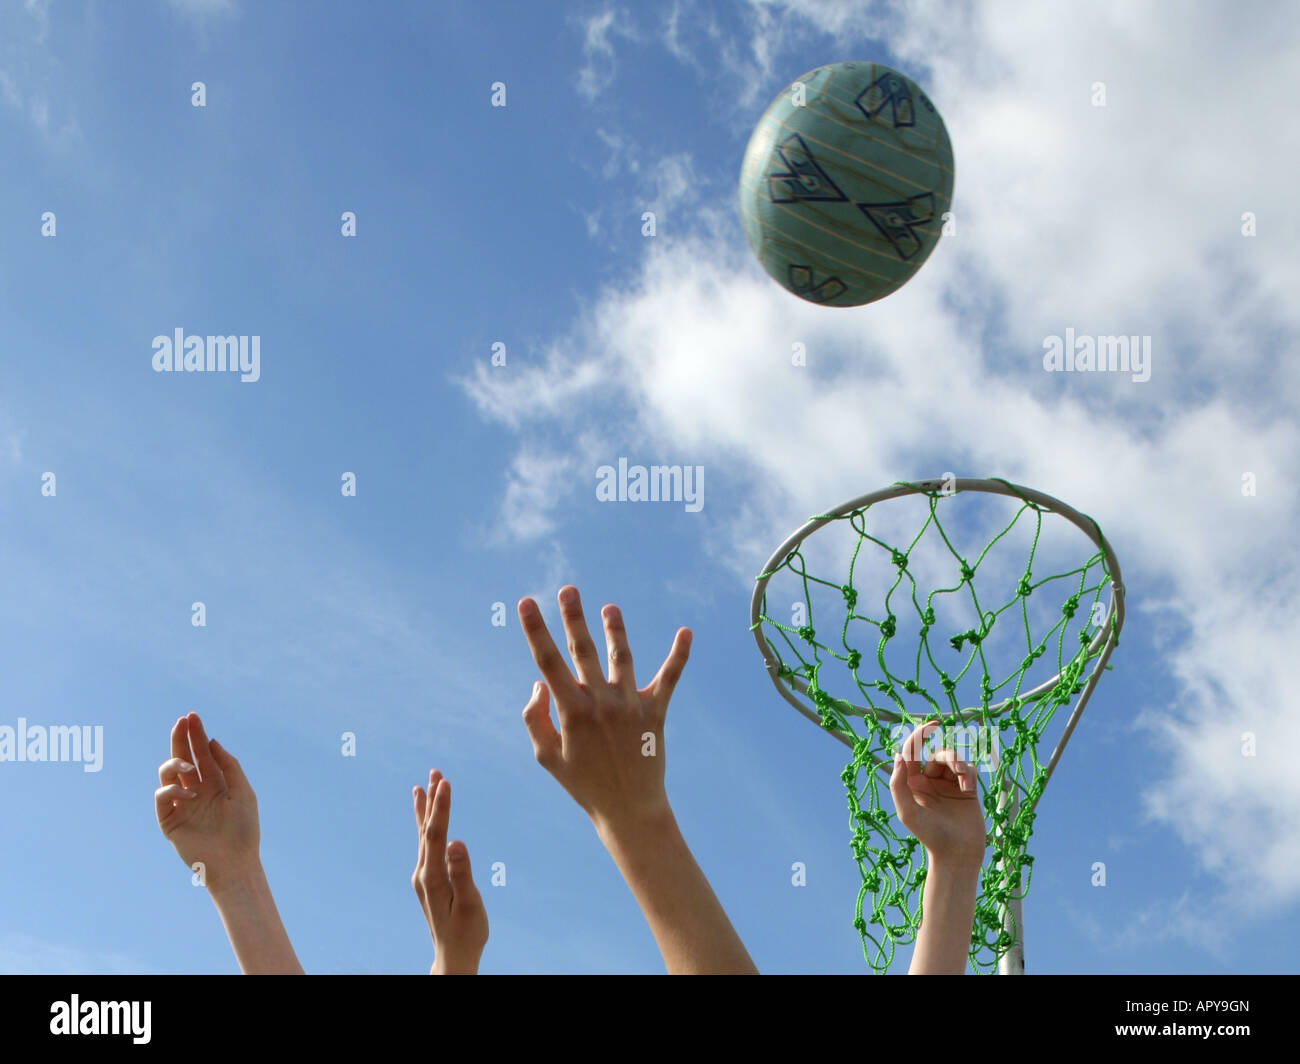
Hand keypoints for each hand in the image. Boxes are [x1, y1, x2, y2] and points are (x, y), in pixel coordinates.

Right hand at [155, 712, 259, 888]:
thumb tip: (212, 742)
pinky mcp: (169, 820)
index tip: (192, 716)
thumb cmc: (244, 830)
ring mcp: (182, 804)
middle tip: (181, 722)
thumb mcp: (243, 791)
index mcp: (215, 783)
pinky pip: (162, 797)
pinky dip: (172, 789)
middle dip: (181, 739)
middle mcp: (196, 790)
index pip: (202, 754)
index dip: (197, 735)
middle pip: (183, 758)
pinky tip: (189, 793)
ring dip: (175, 762)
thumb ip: (229, 766)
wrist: (235, 863)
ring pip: (168, 774)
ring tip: (187, 765)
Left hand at [412, 770, 487, 974]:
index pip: (436, 835)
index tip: (445, 783)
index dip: (441, 808)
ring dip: (427, 808)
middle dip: (432, 799)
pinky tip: (426, 817)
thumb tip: (456, 841)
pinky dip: (426, 825)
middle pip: (426, 829)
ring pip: (423, 835)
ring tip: (425, 784)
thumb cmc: (467, 932)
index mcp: (433, 878)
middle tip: (435, 772)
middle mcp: (423, 873)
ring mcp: (423, 875)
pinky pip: (425, 844)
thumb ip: (462, 872)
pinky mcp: (428, 878)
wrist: (453, 956)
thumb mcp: (470, 904)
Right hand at [516, 585, 690, 835]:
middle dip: (573, 618)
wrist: (629, 810)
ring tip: (610, 607)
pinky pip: (669, 678)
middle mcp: (601, 703)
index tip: (526, 602)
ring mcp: (630, 706)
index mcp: (571, 712)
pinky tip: (686, 632)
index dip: (536, 630)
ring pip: (623, 657)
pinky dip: (679, 655)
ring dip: (616, 629)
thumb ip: (534, 719)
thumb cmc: (583, 784)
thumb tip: (539, 683)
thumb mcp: (547, 756)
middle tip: (567, 590)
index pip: (548, 662)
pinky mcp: (656, 713)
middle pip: (585, 651)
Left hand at [890, 720, 986, 866]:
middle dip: (948, 755)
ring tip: (965, 779)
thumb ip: (898, 784)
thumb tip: (898, 756)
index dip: (919, 735)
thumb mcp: (907, 812)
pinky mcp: (966, 790)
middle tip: (958, 767)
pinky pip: (968, 770)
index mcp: (911, 783)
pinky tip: (968, 790)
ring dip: (959, 764)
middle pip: (937, 753)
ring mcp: (948, 785)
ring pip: (953, 759)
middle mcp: (929, 781)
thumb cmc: (929, 836)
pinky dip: (969, 775)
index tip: (932, 725)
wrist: (957, 855)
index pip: (912, 751)